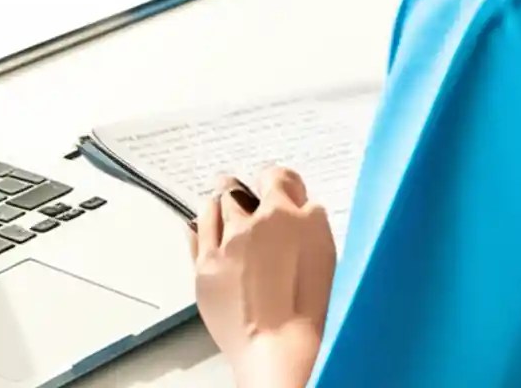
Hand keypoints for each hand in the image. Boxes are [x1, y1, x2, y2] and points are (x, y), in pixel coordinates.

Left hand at [191, 167, 336, 387]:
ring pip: (211, 207)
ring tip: (221, 211)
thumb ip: (310, 218)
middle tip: (243, 198)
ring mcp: (222, 244)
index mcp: (284, 214)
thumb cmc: (310, 306)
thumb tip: (300, 206)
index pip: (276, 176)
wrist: (277, 344)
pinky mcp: (203, 267)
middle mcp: (248, 222)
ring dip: (217, 206)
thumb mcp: (326, 249)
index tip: (279, 188)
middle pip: (235, 189)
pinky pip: (194, 234)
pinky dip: (199, 228)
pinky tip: (203, 231)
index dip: (279, 181)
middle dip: (240, 192)